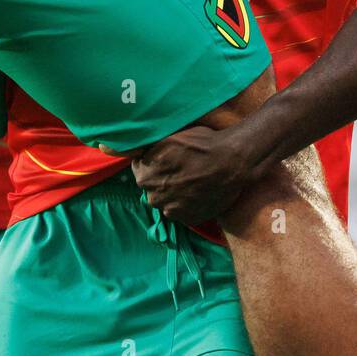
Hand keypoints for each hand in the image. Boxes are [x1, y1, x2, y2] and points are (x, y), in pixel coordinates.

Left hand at [128, 122, 250, 224]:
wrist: (230, 162)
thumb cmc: (200, 144)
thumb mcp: (167, 136)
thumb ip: (146, 146)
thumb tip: (125, 148)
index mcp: (144, 176)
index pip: (139, 168)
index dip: (152, 161)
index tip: (165, 158)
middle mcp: (153, 197)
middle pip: (152, 187)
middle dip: (162, 179)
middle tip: (180, 168)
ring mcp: (172, 211)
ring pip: (167, 201)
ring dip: (174, 193)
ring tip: (191, 180)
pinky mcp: (190, 219)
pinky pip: (183, 211)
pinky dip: (188, 203)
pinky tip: (198, 190)